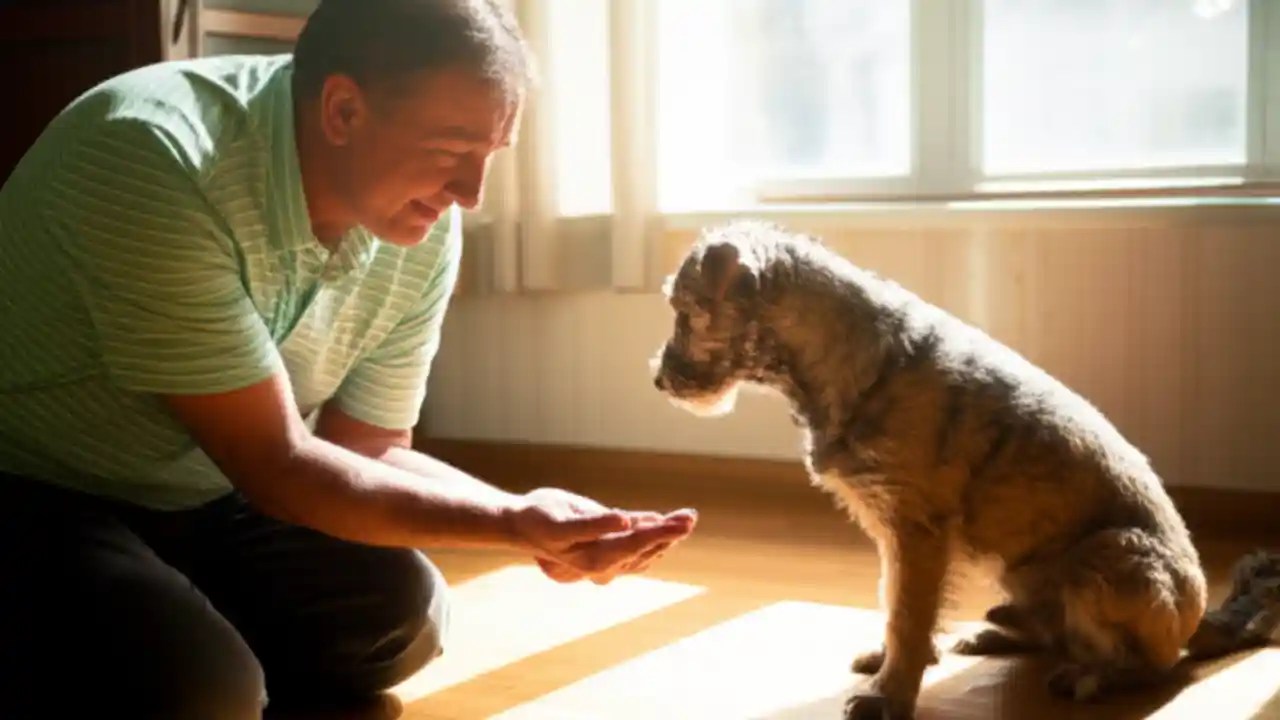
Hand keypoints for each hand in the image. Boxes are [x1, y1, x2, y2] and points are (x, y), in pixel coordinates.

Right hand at [508, 488, 696, 584]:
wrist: (523, 526)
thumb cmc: (539, 518)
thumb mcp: (563, 518)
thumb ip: (596, 522)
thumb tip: (625, 521)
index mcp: (593, 557)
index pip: (634, 543)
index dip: (658, 532)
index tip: (680, 522)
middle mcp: (604, 564)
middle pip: (644, 547)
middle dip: (669, 532)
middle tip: (691, 516)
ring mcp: (607, 561)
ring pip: (644, 548)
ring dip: (666, 534)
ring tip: (687, 517)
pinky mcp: (608, 552)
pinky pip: (637, 547)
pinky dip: (654, 535)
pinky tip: (668, 523)